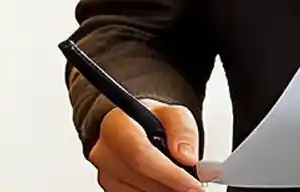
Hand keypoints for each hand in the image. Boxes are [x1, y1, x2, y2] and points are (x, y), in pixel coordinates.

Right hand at [88, 100, 206, 191]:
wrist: (134, 128)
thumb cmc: (151, 121)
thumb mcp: (173, 114)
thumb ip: (183, 130)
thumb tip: (187, 157)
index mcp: (116, 126)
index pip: (141, 155)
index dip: (169, 173)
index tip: (193, 185)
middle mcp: (105, 152)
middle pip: (141, 179)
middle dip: (173, 186)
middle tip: (195, 187)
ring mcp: (105, 174)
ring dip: (166, 191)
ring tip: (182, 183)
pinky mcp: (110, 189)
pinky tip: (168, 186)